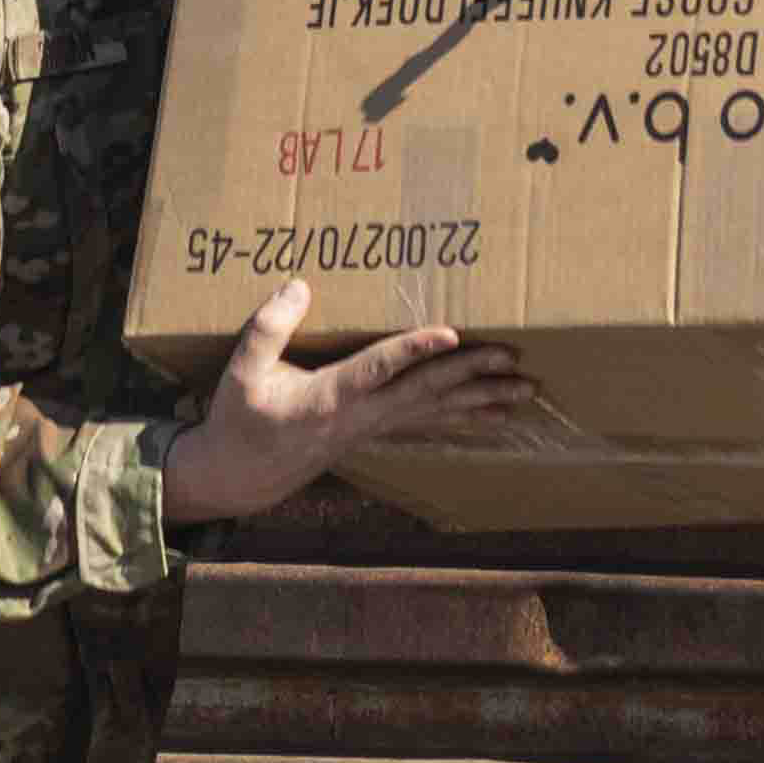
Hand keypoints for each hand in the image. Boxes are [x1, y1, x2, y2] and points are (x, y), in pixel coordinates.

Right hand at [155, 278, 530, 527]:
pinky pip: (429, 425)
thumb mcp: (240, 373)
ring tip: (526, 393)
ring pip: (436, 412)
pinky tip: (495, 416)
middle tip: (514, 359)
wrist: (238, 478)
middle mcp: (361, 416)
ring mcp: (372, 429)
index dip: (415, 350)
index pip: (380, 368)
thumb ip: (268, 328)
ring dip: (482, 401)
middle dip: (471, 375)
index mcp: (330, 397)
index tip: (452, 333)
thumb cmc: (239, 422)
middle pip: (425, 393)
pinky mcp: (375, 433)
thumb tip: (299, 284)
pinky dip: (465, 418)